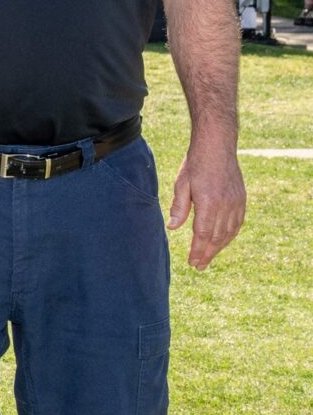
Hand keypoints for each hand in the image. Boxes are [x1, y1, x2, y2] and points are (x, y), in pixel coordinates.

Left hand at [168, 146, 245, 269]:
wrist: (217, 147)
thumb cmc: (195, 165)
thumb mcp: (181, 184)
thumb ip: (179, 207)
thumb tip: (173, 228)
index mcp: (209, 203)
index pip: (203, 234)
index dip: (198, 251)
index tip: (193, 262)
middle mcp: (225, 206)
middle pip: (217, 237)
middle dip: (208, 254)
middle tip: (199, 266)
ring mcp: (236, 203)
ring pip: (229, 232)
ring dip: (219, 247)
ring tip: (208, 257)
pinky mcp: (242, 200)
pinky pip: (237, 223)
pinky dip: (230, 235)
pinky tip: (222, 241)